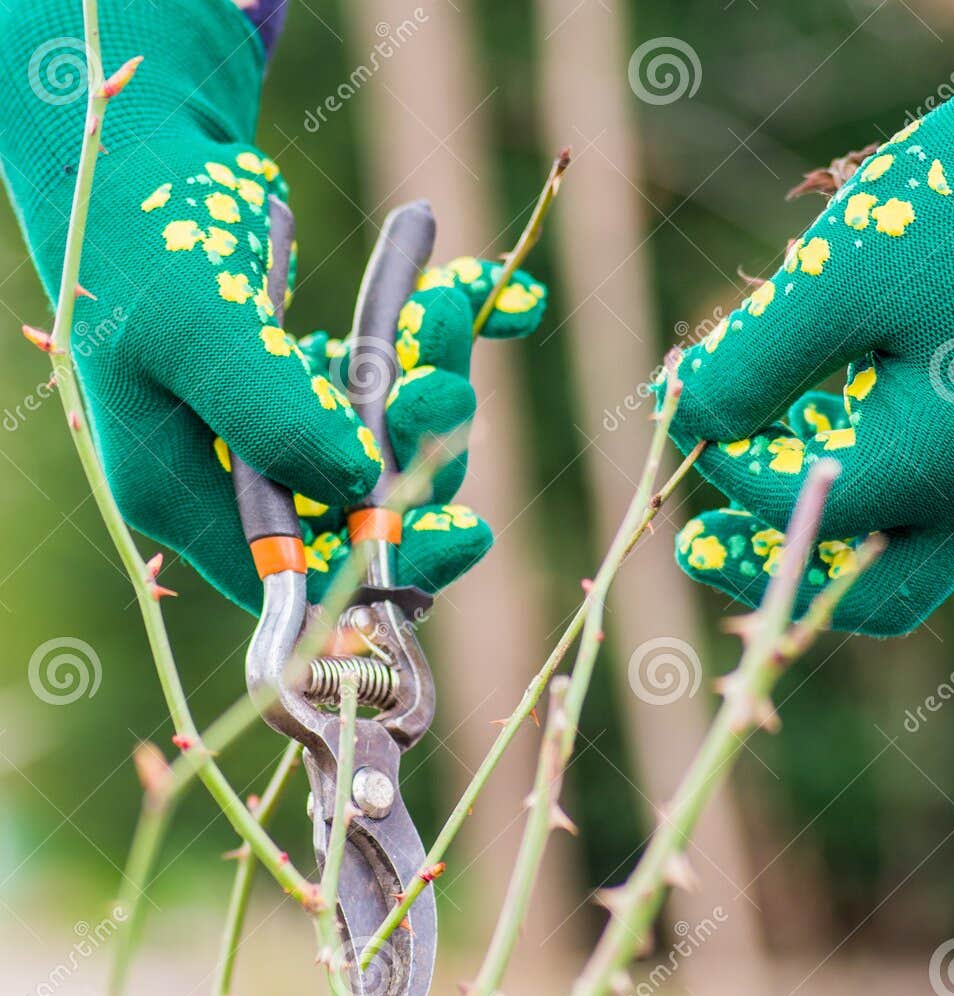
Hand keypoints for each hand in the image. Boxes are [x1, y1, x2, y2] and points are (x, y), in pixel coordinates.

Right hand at [0, 0, 545, 614]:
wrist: (138, 146)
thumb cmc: (144, 236)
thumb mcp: (199, 328)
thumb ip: (273, 413)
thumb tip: (362, 485)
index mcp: (188, 492)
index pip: (291, 572)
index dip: (375, 563)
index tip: (454, 533)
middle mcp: (239, 475)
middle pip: (355, 510)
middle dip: (414, 453)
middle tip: (437, 388)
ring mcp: (284, 426)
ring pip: (388, 440)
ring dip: (433, 377)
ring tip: (443, 306)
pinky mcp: (319, 374)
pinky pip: (401, 373)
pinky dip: (452, 333)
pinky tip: (496, 295)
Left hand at [664, 40, 953, 636]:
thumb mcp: (845, 269)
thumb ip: (754, 359)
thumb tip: (686, 414)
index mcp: (947, 461)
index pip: (804, 508)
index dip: (731, 471)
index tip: (693, 417)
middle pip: (872, 594)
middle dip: (774, 572)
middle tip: (697, 543)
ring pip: (913, 563)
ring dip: (826, 539)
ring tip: (758, 471)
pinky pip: (946, 516)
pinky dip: (876, 500)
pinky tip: (830, 422)